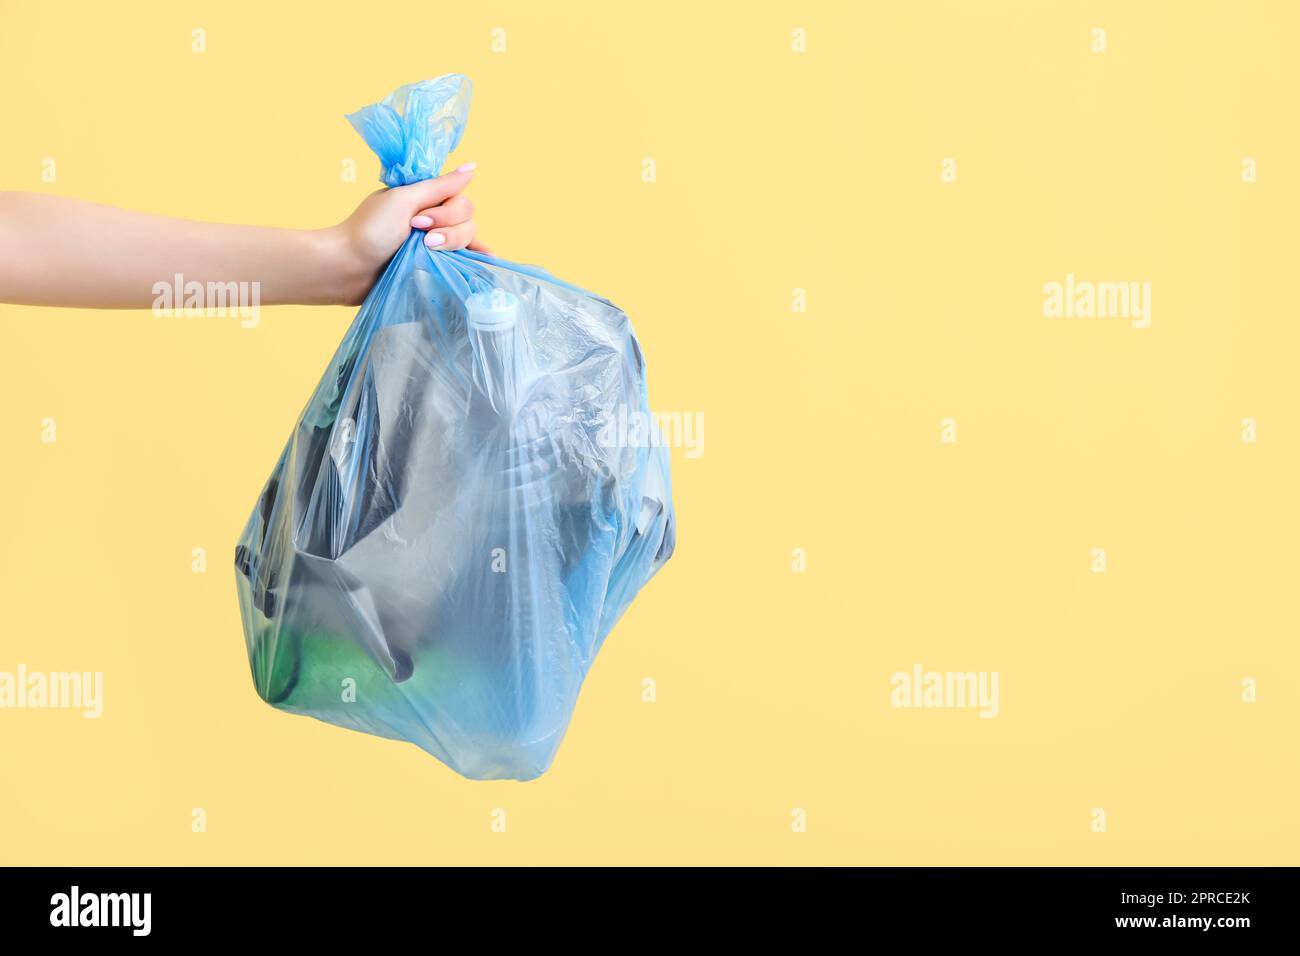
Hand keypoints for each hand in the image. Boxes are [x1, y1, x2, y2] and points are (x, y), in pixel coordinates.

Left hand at [327, 164, 488, 304]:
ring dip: (451, 245)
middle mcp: (433, 219)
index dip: (446, 213)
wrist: (348, 268)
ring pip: (467, 239)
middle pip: (467, 220)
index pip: (460, 200)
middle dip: (448, 229)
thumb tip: (473, 166)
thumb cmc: (369, 231)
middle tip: (421, 238)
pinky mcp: (434, 266)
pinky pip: (464, 259)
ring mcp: (435, 244)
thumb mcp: (404, 200)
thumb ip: (440, 186)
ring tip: (427, 252)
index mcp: (424, 200)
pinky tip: (486, 260)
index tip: (418, 221)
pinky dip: (475, 257)